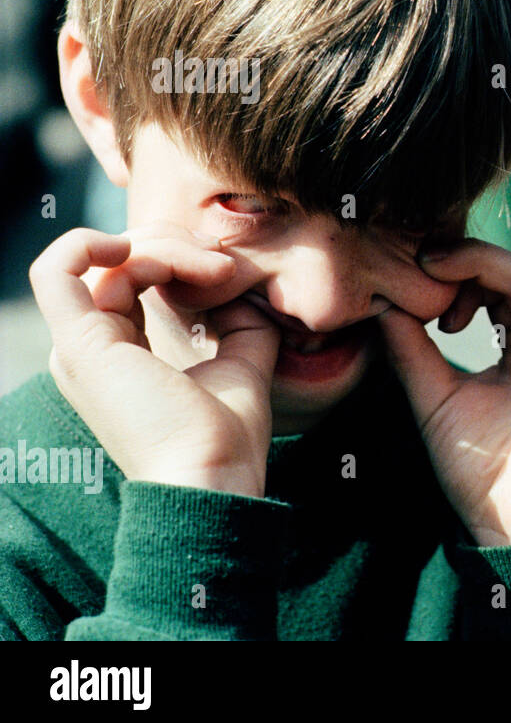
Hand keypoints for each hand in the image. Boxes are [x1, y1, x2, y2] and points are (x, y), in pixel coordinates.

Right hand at [28, 224, 280, 496]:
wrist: (214, 480)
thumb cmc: (227, 439)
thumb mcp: (242, 364)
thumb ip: (238, 320)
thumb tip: (239, 283)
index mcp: (120, 353)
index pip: (134, 277)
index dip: (180, 257)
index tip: (230, 271)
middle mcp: (92, 348)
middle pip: (119, 261)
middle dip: (176, 244)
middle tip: (226, 265)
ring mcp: (81, 347)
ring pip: (105, 260)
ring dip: (167, 247)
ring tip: (218, 271)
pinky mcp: (81, 345)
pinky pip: (56, 270)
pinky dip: (90, 242)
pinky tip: (135, 249)